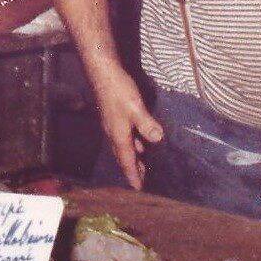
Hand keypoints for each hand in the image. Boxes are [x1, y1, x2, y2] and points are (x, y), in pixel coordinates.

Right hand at [87, 63, 162, 189]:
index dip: (133, 174)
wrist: (102, 72)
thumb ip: (147, 124)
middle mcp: (113, 132)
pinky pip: (124, 136)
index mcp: (118, 134)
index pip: (126, 160)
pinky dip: (132, 143)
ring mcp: (112, 123)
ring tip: (142, 164)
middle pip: (123, 156)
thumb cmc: (118, 90)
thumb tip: (158, 139)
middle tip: (141, 180)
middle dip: (132, 168)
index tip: (138, 188)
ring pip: (123, 146)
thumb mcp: (135, 107)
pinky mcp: (114, 115)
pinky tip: (139, 139)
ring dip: (133, 156)